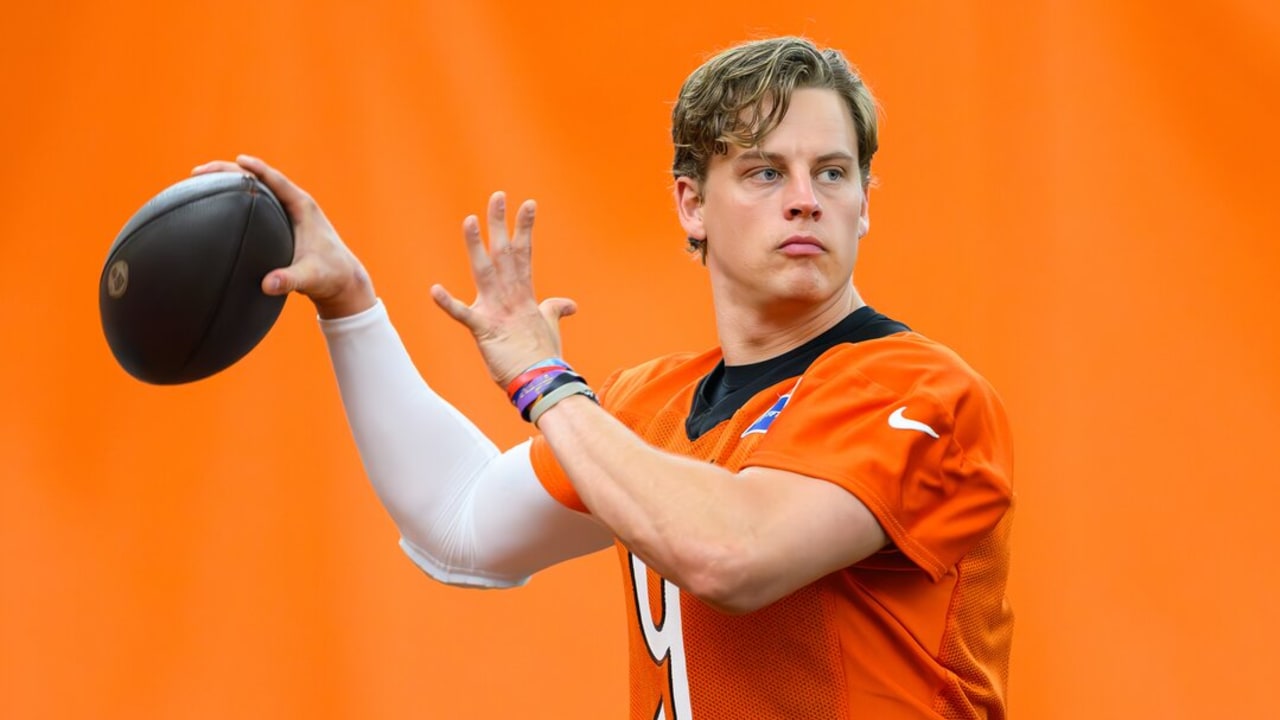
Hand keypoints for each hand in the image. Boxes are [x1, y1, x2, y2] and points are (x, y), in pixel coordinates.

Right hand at [191, 155, 375, 318]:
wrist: (341, 280)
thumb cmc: (329, 276)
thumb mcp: (310, 278)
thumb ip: (289, 280)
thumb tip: (267, 285)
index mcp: (303, 207)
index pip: (276, 181)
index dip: (257, 169)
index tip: (237, 160)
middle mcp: (294, 205)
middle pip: (258, 179)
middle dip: (229, 172)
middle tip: (197, 172)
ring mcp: (286, 212)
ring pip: (253, 189)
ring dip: (227, 182)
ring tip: (196, 181)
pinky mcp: (279, 222)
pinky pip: (253, 203)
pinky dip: (233, 199)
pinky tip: (211, 204)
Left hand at [431, 192, 576, 387]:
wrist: (542, 382)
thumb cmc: (544, 357)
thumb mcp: (549, 327)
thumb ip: (554, 310)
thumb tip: (570, 304)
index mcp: (525, 295)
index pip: (524, 253)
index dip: (524, 228)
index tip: (527, 204)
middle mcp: (511, 297)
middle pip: (505, 253)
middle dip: (500, 224)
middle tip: (497, 196)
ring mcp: (497, 311)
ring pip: (485, 271)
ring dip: (477, 246)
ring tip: (470, 221)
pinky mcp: (484, 330)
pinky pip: (463, 315)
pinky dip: (448, 304)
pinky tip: (434, 290)